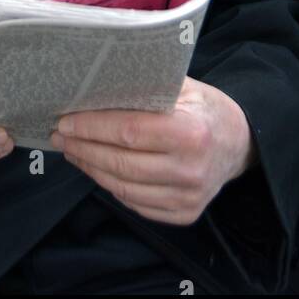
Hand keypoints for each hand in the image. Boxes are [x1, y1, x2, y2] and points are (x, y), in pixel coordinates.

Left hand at [50, 75, 254, 225]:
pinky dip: (111, 185)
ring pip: (123, 187)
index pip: (129, 131)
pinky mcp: (184, 214)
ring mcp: (188, 197)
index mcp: (191, 132)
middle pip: (121, 162)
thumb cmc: (204, 108)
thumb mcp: (182, 87)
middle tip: (60, 136)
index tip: (65, 120)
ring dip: (91, 168)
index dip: (92, 127)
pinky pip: (135, 203)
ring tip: (72, 151)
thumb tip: (95, 84)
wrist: (239, 143)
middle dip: (83, 148)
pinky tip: (96, 168)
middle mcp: (190, 169)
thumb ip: (145, 88)